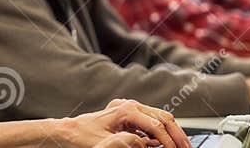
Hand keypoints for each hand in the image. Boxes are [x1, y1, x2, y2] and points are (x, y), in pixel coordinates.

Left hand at [63, 99, 191, 147]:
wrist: (67, 132)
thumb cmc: (82, 136)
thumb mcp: (105, 144)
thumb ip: (128, 143)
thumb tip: (151, 144)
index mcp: (126, 110)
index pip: (157, 125)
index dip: (169, 141)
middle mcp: (131, 106)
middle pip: (164, 117)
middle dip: (178, 135)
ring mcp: (130, 109)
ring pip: (161, 119)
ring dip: (172, 133)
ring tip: (181, 147)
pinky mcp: (129, 117)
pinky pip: (152, 123)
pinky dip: (161, 134)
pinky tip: (165, 145)